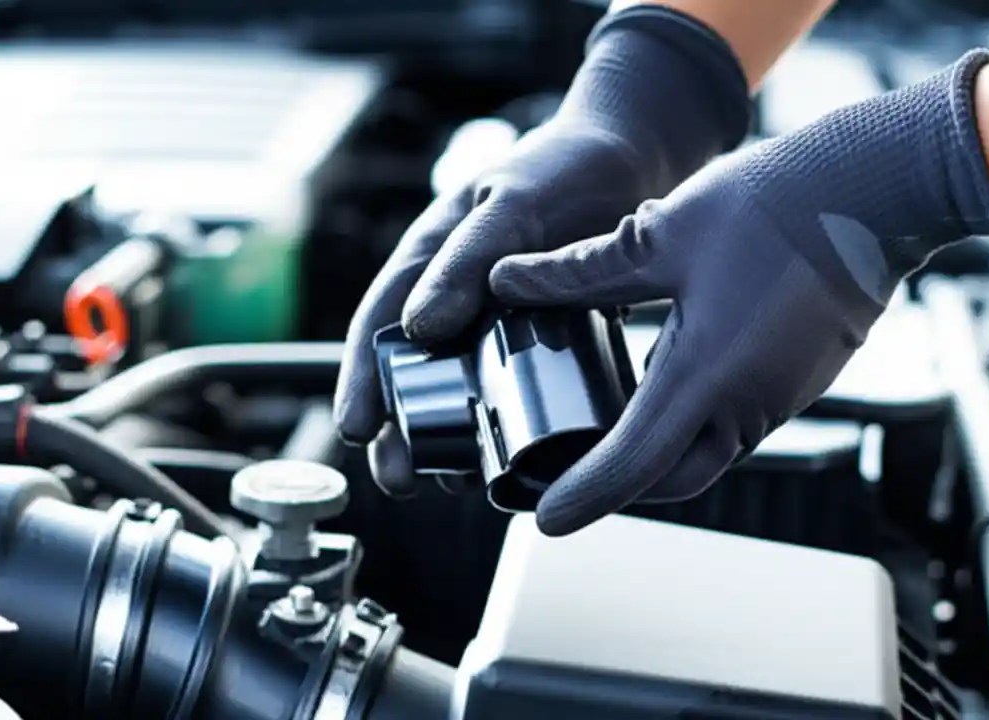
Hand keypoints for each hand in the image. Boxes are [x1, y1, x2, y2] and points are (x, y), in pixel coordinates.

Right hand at [333, 6, 750, 494]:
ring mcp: (493, 320)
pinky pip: (513, 390)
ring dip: (450, 437)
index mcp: (429, 258)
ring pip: (458, 389)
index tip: (356, 430)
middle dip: (400, 431)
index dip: (360, 379)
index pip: (376, 323)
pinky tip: (514, 459)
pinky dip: (507, 425)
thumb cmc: (563, 169)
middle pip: (410, 373)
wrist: (632, 160)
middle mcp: (452, 296)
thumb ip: (465, 262)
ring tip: (454, 483)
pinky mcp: (536, 338)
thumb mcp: (513, 207)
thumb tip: (416, 329)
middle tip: (401, 481)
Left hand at [490, 49, 988, 534]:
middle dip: (614, 484)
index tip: (545, 518)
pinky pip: (731, 424)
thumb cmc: (771, 204)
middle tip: (561, 472)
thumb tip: (507, 281)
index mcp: (706, 376)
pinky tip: (653, 383)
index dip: (583, 496)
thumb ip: (578, 273)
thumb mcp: (656, 237)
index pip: (631, 466)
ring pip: (703, 454)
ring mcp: (779, 396)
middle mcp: (747, 403)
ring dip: (652, 453)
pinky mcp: (793, 380)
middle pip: (669, 478)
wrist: (874, 187)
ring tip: (595, 428)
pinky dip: (687, 423)